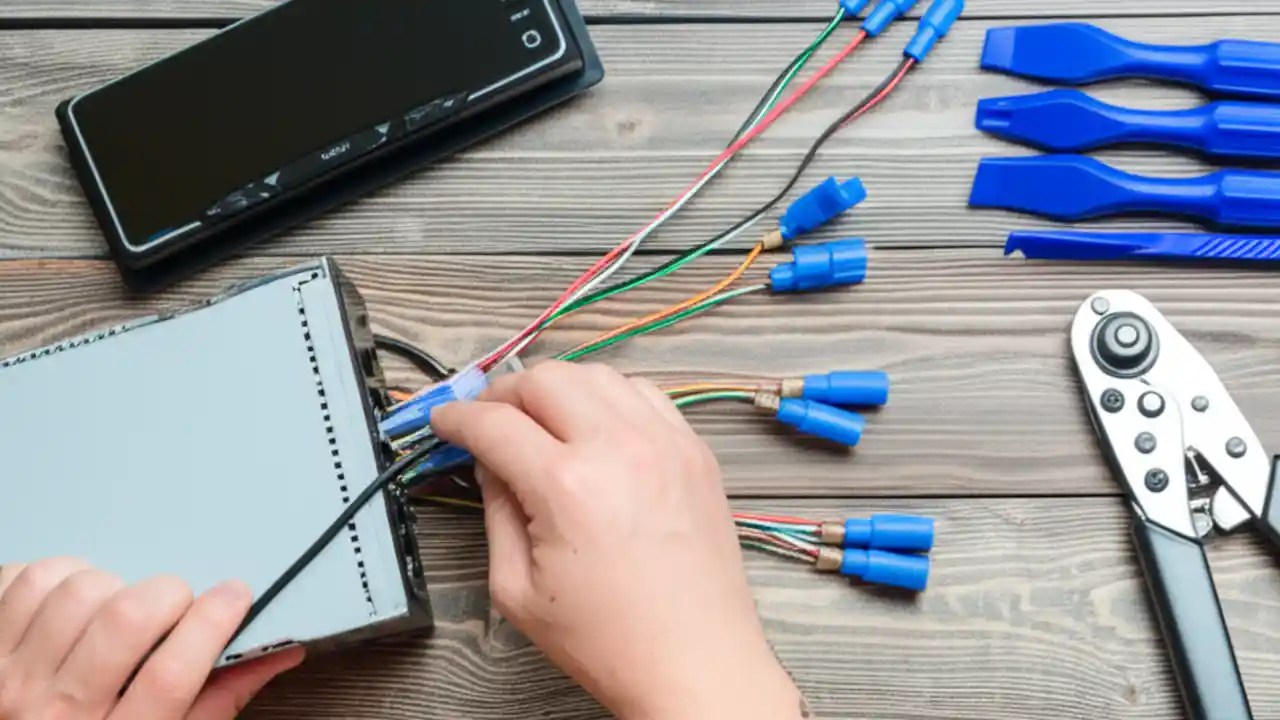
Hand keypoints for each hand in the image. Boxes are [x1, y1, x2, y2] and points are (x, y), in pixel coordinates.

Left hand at [0, 559, 303, 719]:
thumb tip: (278, 652)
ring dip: (110, 582)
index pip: (173, 675)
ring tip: (116, 605)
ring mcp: (9, 677)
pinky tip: (69, 602)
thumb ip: (217, 700)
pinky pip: (26, 578)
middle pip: (126, 621)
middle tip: (174, 604)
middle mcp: (53, 713)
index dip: (212, 623)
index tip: (235, 595)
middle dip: (167, 594)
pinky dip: (56, 575)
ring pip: (77, 590)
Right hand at [433, 362, 803, 719]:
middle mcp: (619, 449)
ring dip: (558, 387)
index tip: (445, 422)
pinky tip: (595, 425)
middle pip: (544, 379)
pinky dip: (610, 396)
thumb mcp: (518, 590)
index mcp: (568, 487)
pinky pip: (645, 393)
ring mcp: (665, 444)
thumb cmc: (613, 640)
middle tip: (488, 420)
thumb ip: (496, 513)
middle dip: (504, 393)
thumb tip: (490, 464)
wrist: (695, 662)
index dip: (457, 418)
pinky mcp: (694, 452)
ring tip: (539, 419)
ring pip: (597, 374)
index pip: (494, 423)